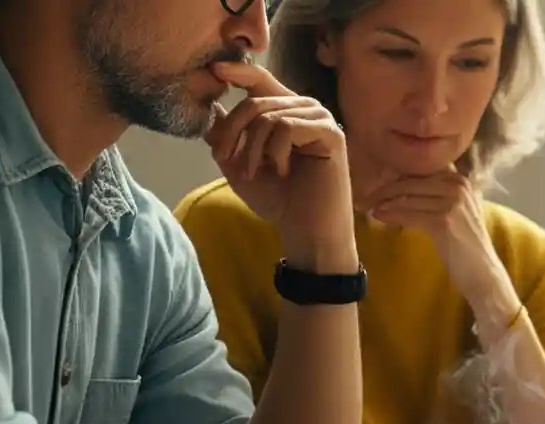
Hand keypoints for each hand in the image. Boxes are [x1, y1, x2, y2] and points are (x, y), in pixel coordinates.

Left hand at [204, 61, 356, 273]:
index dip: (237, 71)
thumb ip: (226, 138)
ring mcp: (320, 119)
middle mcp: (305, 109)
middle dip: (232, 131)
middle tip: (225, 159)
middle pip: (255, 101)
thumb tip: (213, 108)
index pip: (260, 80)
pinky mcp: (331, 133)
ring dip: (252, 148)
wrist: (307, 230)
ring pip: (269, 115)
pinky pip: (287, 127)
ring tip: (255, 173)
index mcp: (286, 111)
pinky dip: (275, 152)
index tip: (213, 70)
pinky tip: (281, 172)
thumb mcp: (239, 166)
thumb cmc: (279, 201)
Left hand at [360, 166, 506, 298]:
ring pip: (408, 197)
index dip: (396, 177)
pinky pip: (409, 213)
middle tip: (365, 198)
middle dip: (384, 190)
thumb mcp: (455, 210)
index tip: (377, 186)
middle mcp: (458, 185)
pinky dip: (391, 214)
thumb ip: (436, 194)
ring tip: (368, 207)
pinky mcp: (444, 221)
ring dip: (383, 202)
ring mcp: (453, 202)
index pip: (420, 171)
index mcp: (460, 179)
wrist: (482, 272)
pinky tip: (378, 216)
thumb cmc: (464, 245)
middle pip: (411, 181)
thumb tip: (399, 187)